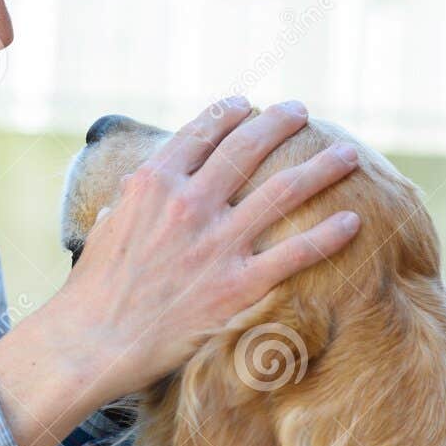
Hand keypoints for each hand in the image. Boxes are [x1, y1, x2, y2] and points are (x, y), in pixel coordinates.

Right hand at [0, 98, 360, 445]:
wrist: (92, 341)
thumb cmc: (91, 290)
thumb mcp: (104, 227)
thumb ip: (128, 202)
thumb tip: (136, 189)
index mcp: (152, 183)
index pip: (201, 132)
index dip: (229, 113)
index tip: (247, 104)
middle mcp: (188, 203)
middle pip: (247, 149)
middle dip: (280, 123)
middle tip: (301, 111)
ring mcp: (216, 243)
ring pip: (284, 191)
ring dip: (321, 167)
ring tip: (347, 155)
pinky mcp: (236, 285)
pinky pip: (295, 254)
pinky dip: (329, 235)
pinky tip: (353, 221)